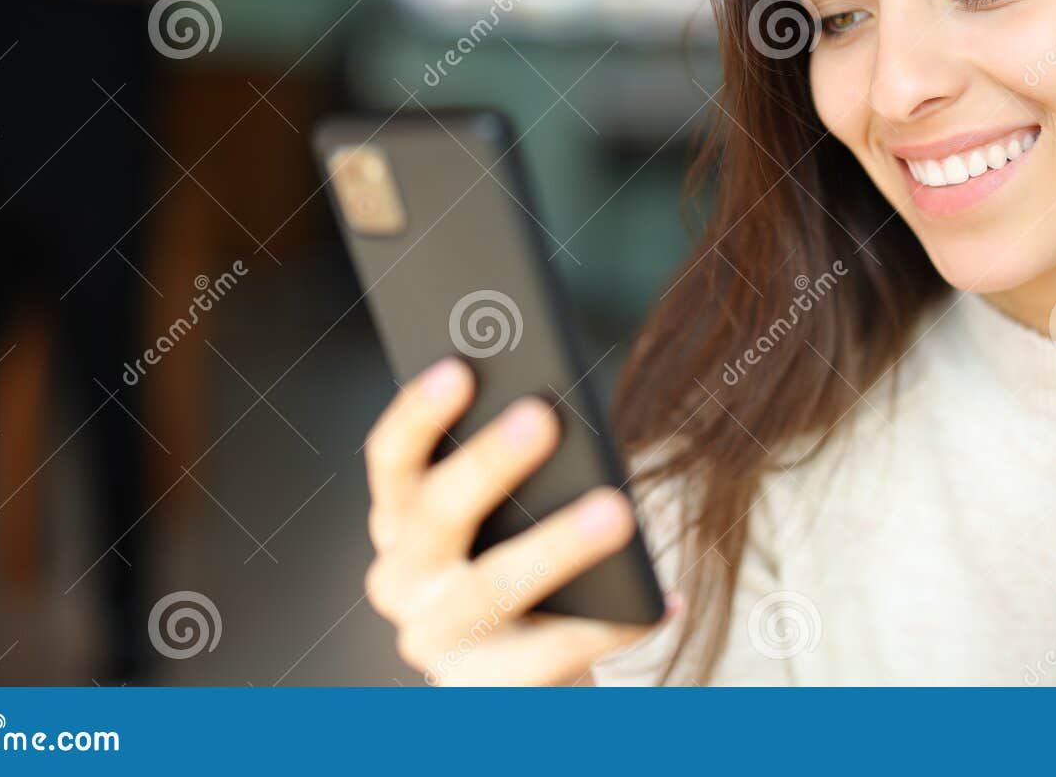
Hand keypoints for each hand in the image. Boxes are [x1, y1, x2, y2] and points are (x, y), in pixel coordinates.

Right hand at [362, 356, 659, 684]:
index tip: (460, 366)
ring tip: (617, 509)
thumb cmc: (513, 559)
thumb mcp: (499, 510)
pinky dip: (610, 626)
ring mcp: (437, 639)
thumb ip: (509, 460)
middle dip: (486, 463)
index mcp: (398, 519)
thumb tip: (554, 405)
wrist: (511, 678)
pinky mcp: (486, 689)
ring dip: (556, 545)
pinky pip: (550, 655)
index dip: (419, 413)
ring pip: (491, 588)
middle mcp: (401, 580)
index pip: (392, 460)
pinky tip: (664, 599)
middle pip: (434, 515)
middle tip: (542, 415)